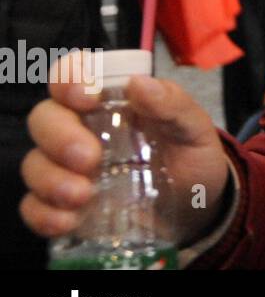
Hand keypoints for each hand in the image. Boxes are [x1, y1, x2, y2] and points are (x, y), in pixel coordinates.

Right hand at [21, 53, 228, 246]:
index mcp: (110, 102)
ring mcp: (68, 169)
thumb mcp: (194, 129)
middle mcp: (81, 129)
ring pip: (35, 163)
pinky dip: (44, 214)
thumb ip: (173, 104)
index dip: (68, 79)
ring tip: (83, 195)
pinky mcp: (64, 205)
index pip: (72, 76)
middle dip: (59, 136)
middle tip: (90, 158)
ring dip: (50, 179)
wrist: (198, 209)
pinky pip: (34, 207)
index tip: (87, 97)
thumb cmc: (191, 158)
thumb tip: (139, 83)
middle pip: (45, 118)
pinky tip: (69, 221)